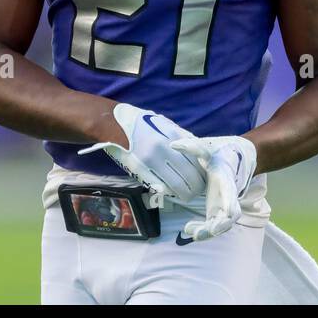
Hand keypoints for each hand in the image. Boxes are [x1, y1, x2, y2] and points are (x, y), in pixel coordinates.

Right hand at [78, 104, 206, 200]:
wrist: (113, 124)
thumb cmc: (141, 122)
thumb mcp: (165, 123)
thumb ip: (182, 137)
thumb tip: (198, 152)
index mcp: (173, 136)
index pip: (197, 159)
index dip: (203, 172)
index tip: (204, 177)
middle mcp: (164, 149)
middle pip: (190, 175)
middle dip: (197, 186)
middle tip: (198, 190)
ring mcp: (151, 161)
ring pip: (177, 185)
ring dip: (185, 193)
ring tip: (187, 195)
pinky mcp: (140, 171)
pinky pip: (160, 186)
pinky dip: (170, 191)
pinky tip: (172, 192)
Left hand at [169, 136, 256, 240]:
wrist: (234, 159)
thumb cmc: (220, 153)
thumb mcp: (207, 147)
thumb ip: (192, 147)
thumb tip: (173, 144)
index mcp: (228, 181)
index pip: (231, 197)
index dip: (228, 208)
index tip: (223, 217)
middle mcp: (229, 197)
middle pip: (228, 217)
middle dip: (216, 227)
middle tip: (197, 233)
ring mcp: (224, 205)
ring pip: (220, 225)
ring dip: (207, 231)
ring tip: (189, 230)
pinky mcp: (217, 210)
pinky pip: (212, 225)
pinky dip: (203, 230)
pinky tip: (189, 229)